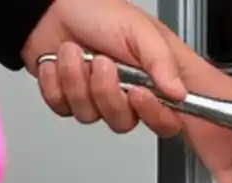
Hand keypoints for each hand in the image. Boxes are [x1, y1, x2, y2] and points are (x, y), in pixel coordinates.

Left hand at [21, 0, 187, 136]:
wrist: (52, 9)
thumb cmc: (97, 12)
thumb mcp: (138, 29)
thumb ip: (161, 61)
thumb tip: (179, 92)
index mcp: (152, 76)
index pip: (167, 117)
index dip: (155, 115)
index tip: (138, 93)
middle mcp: (127, 91)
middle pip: (124, 122)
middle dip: (106, 92)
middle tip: (101, 62)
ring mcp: (98, 97)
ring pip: (90, 116)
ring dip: (76, 81)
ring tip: (74, 52)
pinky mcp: (70, 100)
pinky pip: (63, 109)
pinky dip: (55, 84)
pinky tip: (59, 63)